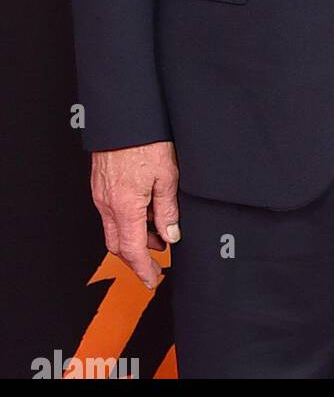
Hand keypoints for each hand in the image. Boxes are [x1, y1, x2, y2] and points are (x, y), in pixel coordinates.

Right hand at [90, 141, 180, 289]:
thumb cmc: (147, 141)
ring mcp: (101, 194)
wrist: (124, 117)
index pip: (132, 250)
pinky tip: (146, 212)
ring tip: (159, 233)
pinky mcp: (100, 184)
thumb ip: (168, 210)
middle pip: (118, 244)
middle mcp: (107, 204)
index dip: (143, 269)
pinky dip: (128, 220)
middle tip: (158, 260)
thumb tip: (170, 236)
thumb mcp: (168, 176)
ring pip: (114, 228)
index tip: (152, 280)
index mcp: (125, 206)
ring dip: (134, 237)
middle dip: (137, 257)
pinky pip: (111, 212)